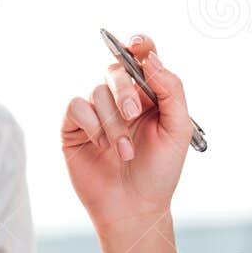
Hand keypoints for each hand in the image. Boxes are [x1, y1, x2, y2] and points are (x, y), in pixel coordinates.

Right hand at [61, 34, 192, 231]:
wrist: (134, 207)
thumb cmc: (159, 172)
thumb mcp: (177, 130)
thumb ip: (170, 90)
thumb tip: (151, 59)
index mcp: (149, 95)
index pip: (142, 58)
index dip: (139, 45)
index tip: (138, 46)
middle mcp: (121, 99)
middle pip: (116, 70)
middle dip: (125, 91)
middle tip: (134, 116)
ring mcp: (96, 112)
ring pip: (97, 91)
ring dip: (113, 123)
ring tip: (124, 152)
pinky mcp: (74, 127)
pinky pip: (76, 106)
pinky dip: (91, 124)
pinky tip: (100, 146)